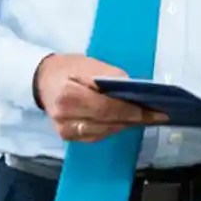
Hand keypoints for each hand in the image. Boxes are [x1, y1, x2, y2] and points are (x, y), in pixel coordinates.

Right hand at [34, 54, 166, 142]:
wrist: (42, 80)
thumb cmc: (68, 68)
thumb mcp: (90, 64)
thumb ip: (112, 77)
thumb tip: (134, 89)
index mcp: (68, 96)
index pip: (107, 108)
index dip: (132, 111)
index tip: (154, 111)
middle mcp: (65, 117)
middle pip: (107, 122)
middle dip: (135, 119)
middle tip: (158, 115)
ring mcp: (65, 130)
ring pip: (105, 131)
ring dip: (127, 124)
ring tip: (148, 118)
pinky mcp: (68, 136)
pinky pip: (97, 135)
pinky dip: (114, 128)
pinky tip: (127, 121)